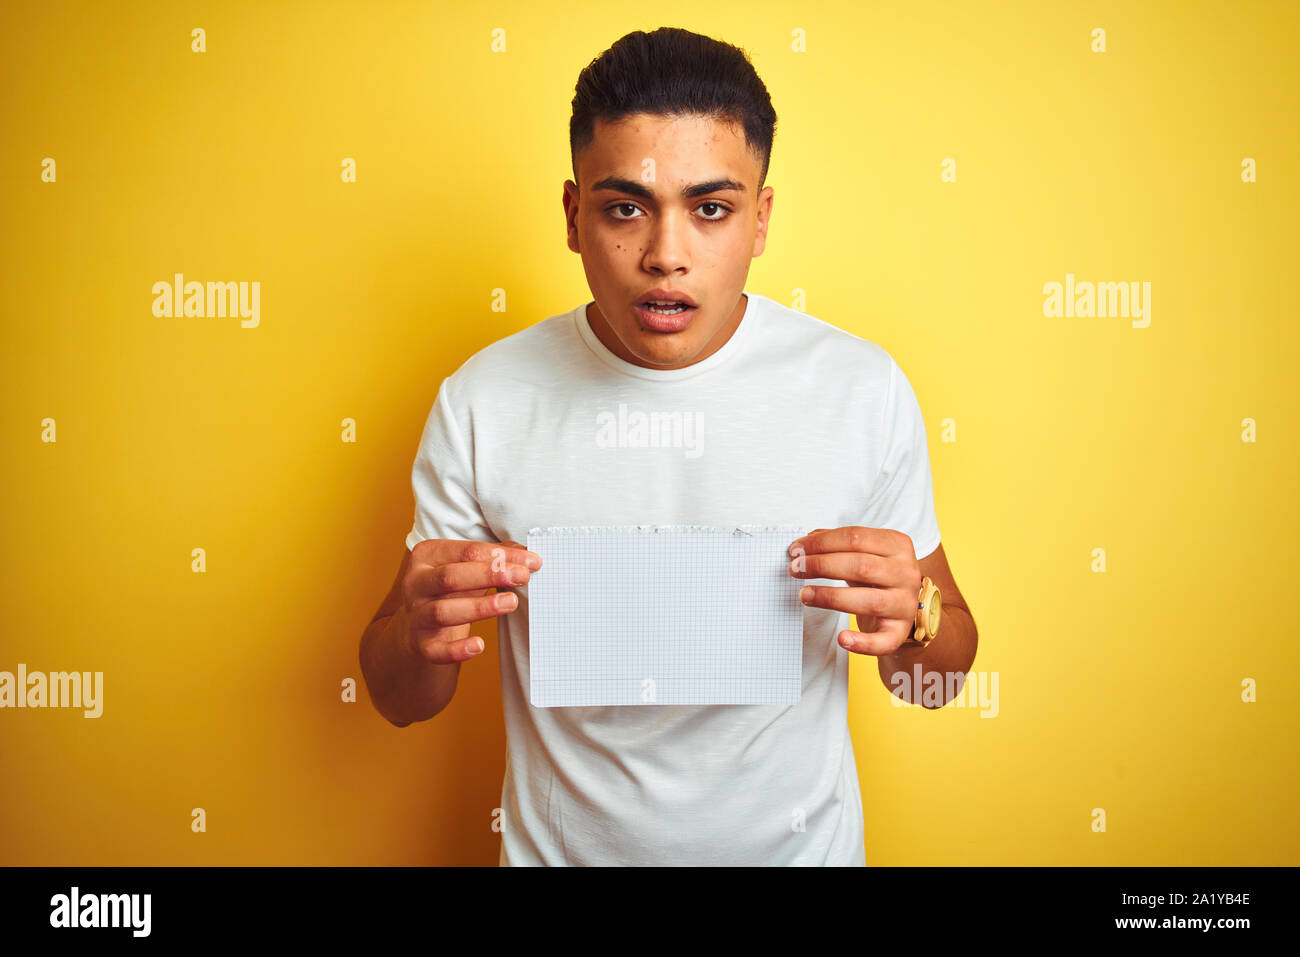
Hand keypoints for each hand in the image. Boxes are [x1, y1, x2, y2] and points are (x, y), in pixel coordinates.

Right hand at [403, 539, 540, 663]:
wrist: (417, 625)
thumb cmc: (449, 590)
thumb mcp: (467, 568)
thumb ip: (495, 559)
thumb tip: (527, 557)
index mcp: (426, 556)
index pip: (466, 551)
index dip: (500, 556)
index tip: (532, 561)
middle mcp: (415, 583)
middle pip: (450, 577)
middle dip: (489, 575)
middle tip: (522, 577)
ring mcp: (415, 615)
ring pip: (443, 612)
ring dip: (479, 607)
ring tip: (510, 602)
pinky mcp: (420, 644)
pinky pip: (436, 650)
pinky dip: (457, 650)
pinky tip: (479, 645)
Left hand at [788, 526, 920, 655]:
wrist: (901, 605)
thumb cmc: (876, 575)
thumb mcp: (862, 552)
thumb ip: (835, 544)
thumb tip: (803, 544)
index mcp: (897, 545)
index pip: (856, 538)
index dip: (822, 543)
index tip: (796, 550)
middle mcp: (905, 573)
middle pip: (862, 566)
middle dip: (822, 566)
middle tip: (796, 569)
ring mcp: (905, 603)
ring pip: (869, 600)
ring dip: (831, 598)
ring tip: (805, 595)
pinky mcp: (899, 632)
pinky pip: (883, 641)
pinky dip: (862, 642)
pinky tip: (842, 639)